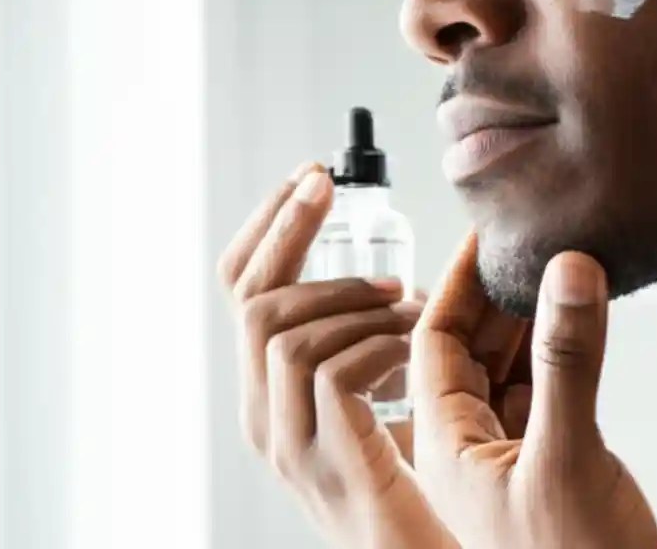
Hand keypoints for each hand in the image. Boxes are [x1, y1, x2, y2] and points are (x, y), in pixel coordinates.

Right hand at [217, 164, 455, 548]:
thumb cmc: (415, 478)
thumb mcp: (376, 401)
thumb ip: (363, 351)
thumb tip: (389, 286)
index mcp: (268, 393)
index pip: (241, 294)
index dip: (269, 228)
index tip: (311, 178)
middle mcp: (262, 416)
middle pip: (252, 303)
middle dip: (293, 232)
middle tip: (337, 195)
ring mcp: (289, 442)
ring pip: (284, 333)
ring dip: (351, 298)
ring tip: (406, 302)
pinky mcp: (330, 461)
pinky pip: (332, 373)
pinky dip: (377, 344)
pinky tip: (412, 346)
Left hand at [411, 234, 656, 548]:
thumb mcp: (569, 456)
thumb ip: (568, 361)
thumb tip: (566, 269)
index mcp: (448, 445)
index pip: (433, 342)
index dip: (456, 283)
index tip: (488, 234)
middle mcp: (470, 444)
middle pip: (467, 348)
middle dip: (496, 292)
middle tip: (532, 238)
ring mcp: (511, 453)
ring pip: (507, 366)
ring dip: (528, 318)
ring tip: (559, 264)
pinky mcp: (551, 461)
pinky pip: (543, 388)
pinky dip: (558, 350)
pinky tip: (581, 318)